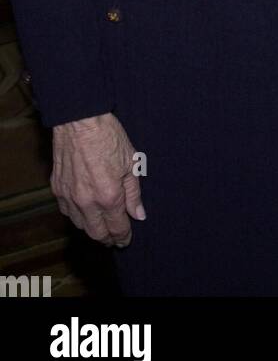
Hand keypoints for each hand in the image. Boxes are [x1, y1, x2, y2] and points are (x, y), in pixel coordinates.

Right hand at [51, 112, 145, 246]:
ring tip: (102, 224)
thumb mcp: (131, 162)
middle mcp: (86, 202)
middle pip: (96, 233)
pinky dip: (77, 215)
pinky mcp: (57, 188)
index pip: (116, 228)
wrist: (80, 120)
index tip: (126, 240)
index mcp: (108, 196)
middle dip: (107, 238)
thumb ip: (134, 193)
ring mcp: (69, 196)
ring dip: (92, 227)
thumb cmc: (109, 137)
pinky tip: (85, 209)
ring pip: (80, 225)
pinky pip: (67, 211)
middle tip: (115, 238)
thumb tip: (139, 215)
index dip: (123, 237)